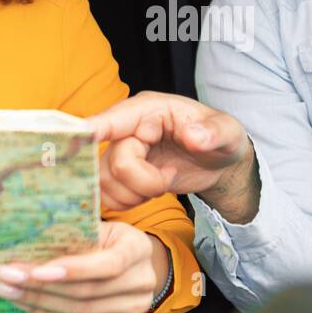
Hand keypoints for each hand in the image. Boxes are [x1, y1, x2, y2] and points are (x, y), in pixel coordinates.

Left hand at [0, 221, 170, 312]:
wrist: (133, 265)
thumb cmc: (107, 240)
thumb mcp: (98, 228)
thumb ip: (73, 235)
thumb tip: (23, 239)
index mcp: (137, 248)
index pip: (108, 264)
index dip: (72, 269)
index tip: (35, 270)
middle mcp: (142, 281)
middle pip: (87, 292)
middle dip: (40, 286)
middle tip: (5, 277)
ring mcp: (133, 308)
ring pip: (79, 312)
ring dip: (37, 302)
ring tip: (7, 291)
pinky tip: (26, 303)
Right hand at [84, 91, 255, 213]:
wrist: (217, 162)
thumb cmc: (220, 139)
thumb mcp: (228, 132)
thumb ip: (214, 132)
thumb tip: (194, 137)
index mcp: (149, 110)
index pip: (114, 118)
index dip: (96, 129)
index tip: (82, 138)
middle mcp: (127, 129)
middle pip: (114, 163)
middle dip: (143, 183)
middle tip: (168, 179)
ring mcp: (120, 151)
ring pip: (105, 183)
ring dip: (134, 194)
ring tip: (161, 185)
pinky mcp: (118, 174)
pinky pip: (105, 195)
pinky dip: (126, 202)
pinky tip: (148, 195)